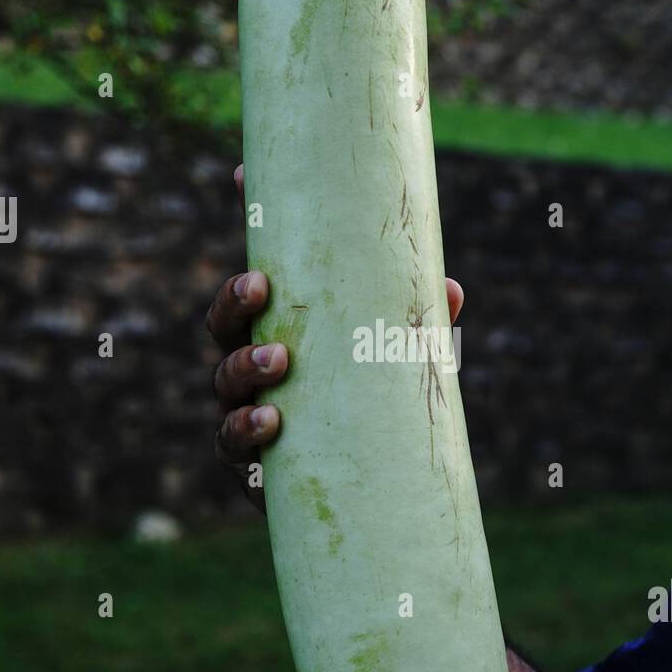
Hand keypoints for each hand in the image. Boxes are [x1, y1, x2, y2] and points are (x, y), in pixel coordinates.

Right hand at [207, 163, 464, 512]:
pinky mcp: (248, 465)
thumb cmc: (372, 411)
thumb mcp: (395, 360)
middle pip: (222, 323)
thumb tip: (450, 289)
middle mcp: (247, 364)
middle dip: (234, 301)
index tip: (243, 174)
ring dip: (244, 366)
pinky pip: (232, 445)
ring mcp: (240, 411)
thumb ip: (415, 326)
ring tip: (278, 360)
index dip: (244, 223)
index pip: (256, 274)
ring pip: (222, 382)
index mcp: (276, 329)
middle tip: (260, 286)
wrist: (360, 497)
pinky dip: (246, 431)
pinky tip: (270, 423)